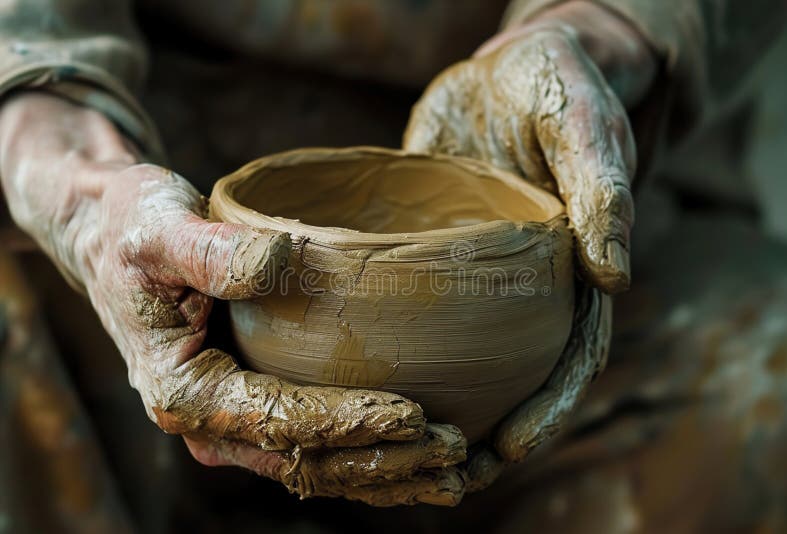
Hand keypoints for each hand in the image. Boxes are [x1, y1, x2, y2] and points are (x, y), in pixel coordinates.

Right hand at [0, 92, 466, 505]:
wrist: (113, 234)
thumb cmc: (131, 227)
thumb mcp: (158, 228)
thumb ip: (209, 251)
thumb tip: (279, 261)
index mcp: (184, 391)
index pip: (279, 420)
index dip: (347, 422)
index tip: (414, 414)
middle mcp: (210, 421)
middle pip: (307, 461)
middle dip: (382, 461)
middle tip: (455, 451)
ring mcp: (234, 419)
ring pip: (317, 465)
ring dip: (385, 471)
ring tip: (455, 470)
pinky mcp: (255, 401)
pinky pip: (315, 442)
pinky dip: (366, 453)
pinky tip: (417, 450)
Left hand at [404, 1, 651, 489]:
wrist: (506, 67)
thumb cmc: (559, 91)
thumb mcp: (584, 127)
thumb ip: (604, 192)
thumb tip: (616, 275)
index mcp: (570, 275)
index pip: (568, 359)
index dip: (547, 408)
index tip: (511, 447)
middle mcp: (521, 289)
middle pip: (510, 376)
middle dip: (482, 428)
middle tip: (443, 472)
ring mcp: (470, 279)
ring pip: (454, 354)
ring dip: (430, 402)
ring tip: (390, 446)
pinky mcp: (423, 256)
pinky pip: (407, 308)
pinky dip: (387, 344)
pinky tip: (350, 369)